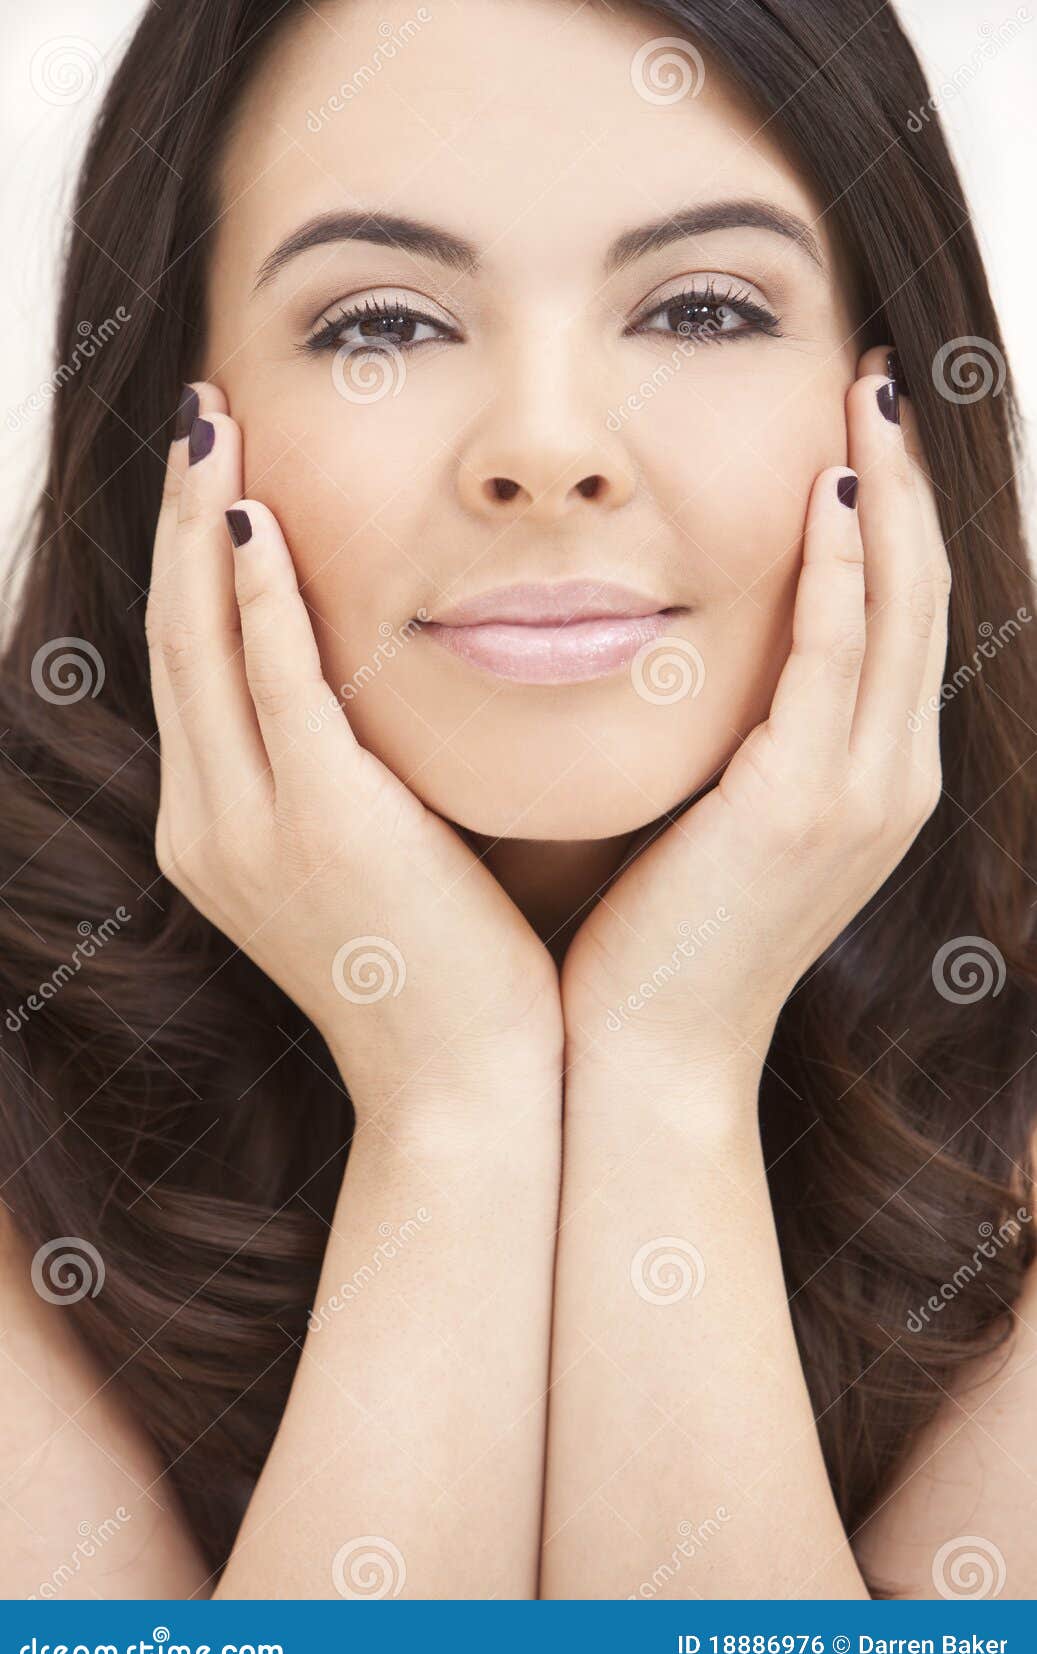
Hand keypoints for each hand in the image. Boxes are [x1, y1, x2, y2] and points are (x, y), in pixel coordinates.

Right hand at [146, 383, 562, 1121]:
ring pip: (202, 644)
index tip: (212, 472)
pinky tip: (255, 518)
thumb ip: (355, 773)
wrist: (467, 1086)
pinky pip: (275, 685)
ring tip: (212, 426)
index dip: (190, 562)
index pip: (194, 668)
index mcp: (218, 832)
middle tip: (197, 413)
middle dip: (179, 518)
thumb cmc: (445, 973)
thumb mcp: (376, 861)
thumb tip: (384, 687)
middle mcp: (207, 825)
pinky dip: (259, 599)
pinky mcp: (321, 825)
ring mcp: (250, 830)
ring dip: (201, 526)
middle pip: (175, 638)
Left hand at [560, 347, 950, 1085]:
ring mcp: (862, 795)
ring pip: (896, 610)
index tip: (865, 425)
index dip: (894, 514)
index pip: (896, 616)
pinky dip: (838, 571)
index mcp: (871, 778)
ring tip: (869, 399)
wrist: (646, 1052)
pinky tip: (825, 493)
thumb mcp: (715, 815)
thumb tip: (696, 648)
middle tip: (884, 377)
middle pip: (918, 594)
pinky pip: (834, 658)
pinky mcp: (805, 806)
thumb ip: (734, 730)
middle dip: (907, 480)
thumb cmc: (657, 934)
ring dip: (887, 497)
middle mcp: (891, 778)